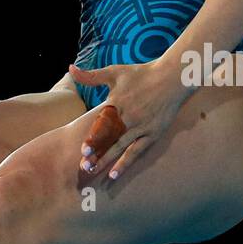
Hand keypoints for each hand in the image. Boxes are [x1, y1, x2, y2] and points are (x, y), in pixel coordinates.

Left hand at [69, 60, 186, 180]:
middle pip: (109, 139)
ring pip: (120, 148)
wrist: (171, 77)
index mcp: (117, 103)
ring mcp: (141, 127)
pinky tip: (114, 175)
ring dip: (106, 161)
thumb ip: (91, 75)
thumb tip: (71, 68)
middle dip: (96, 153)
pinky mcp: (152, 134)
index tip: (83, 150)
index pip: (101, 124)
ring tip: (93, 172)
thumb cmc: (141, 73)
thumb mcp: (115, 72)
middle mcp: (128, 117)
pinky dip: (125, 163)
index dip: (92, 138)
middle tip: (83, 167)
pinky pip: (136, 152)